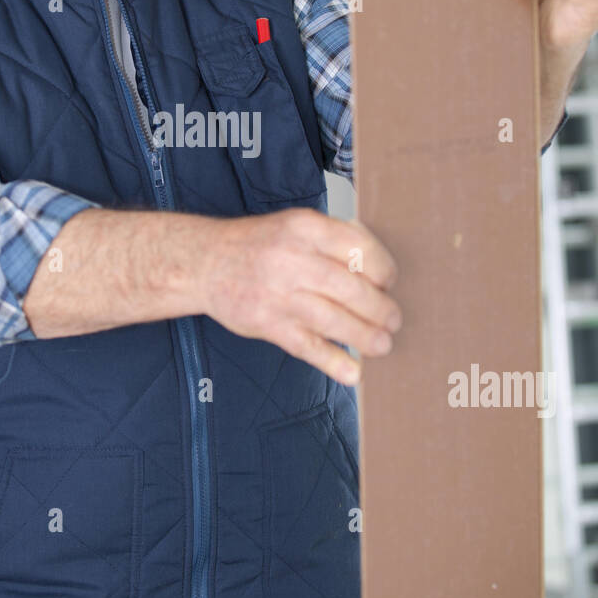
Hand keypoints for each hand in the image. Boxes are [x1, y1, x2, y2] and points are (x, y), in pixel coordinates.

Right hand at [201, 208, 400, 384]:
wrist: (205, 262)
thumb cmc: (258, 245)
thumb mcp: (296, 224)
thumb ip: (334, 239)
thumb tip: (378, 269)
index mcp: (306, 228)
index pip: (361, 249)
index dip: (384, 271)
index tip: (388, 283)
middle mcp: (293, 259)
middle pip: (352, 290)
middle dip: (382, 310)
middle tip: (393, 320)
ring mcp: (279, 294)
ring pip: (334, 320)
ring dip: (366, 337)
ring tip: (382, 345)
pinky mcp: (267, 324)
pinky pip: (308, 347)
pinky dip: (333, 362)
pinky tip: (353, 372)